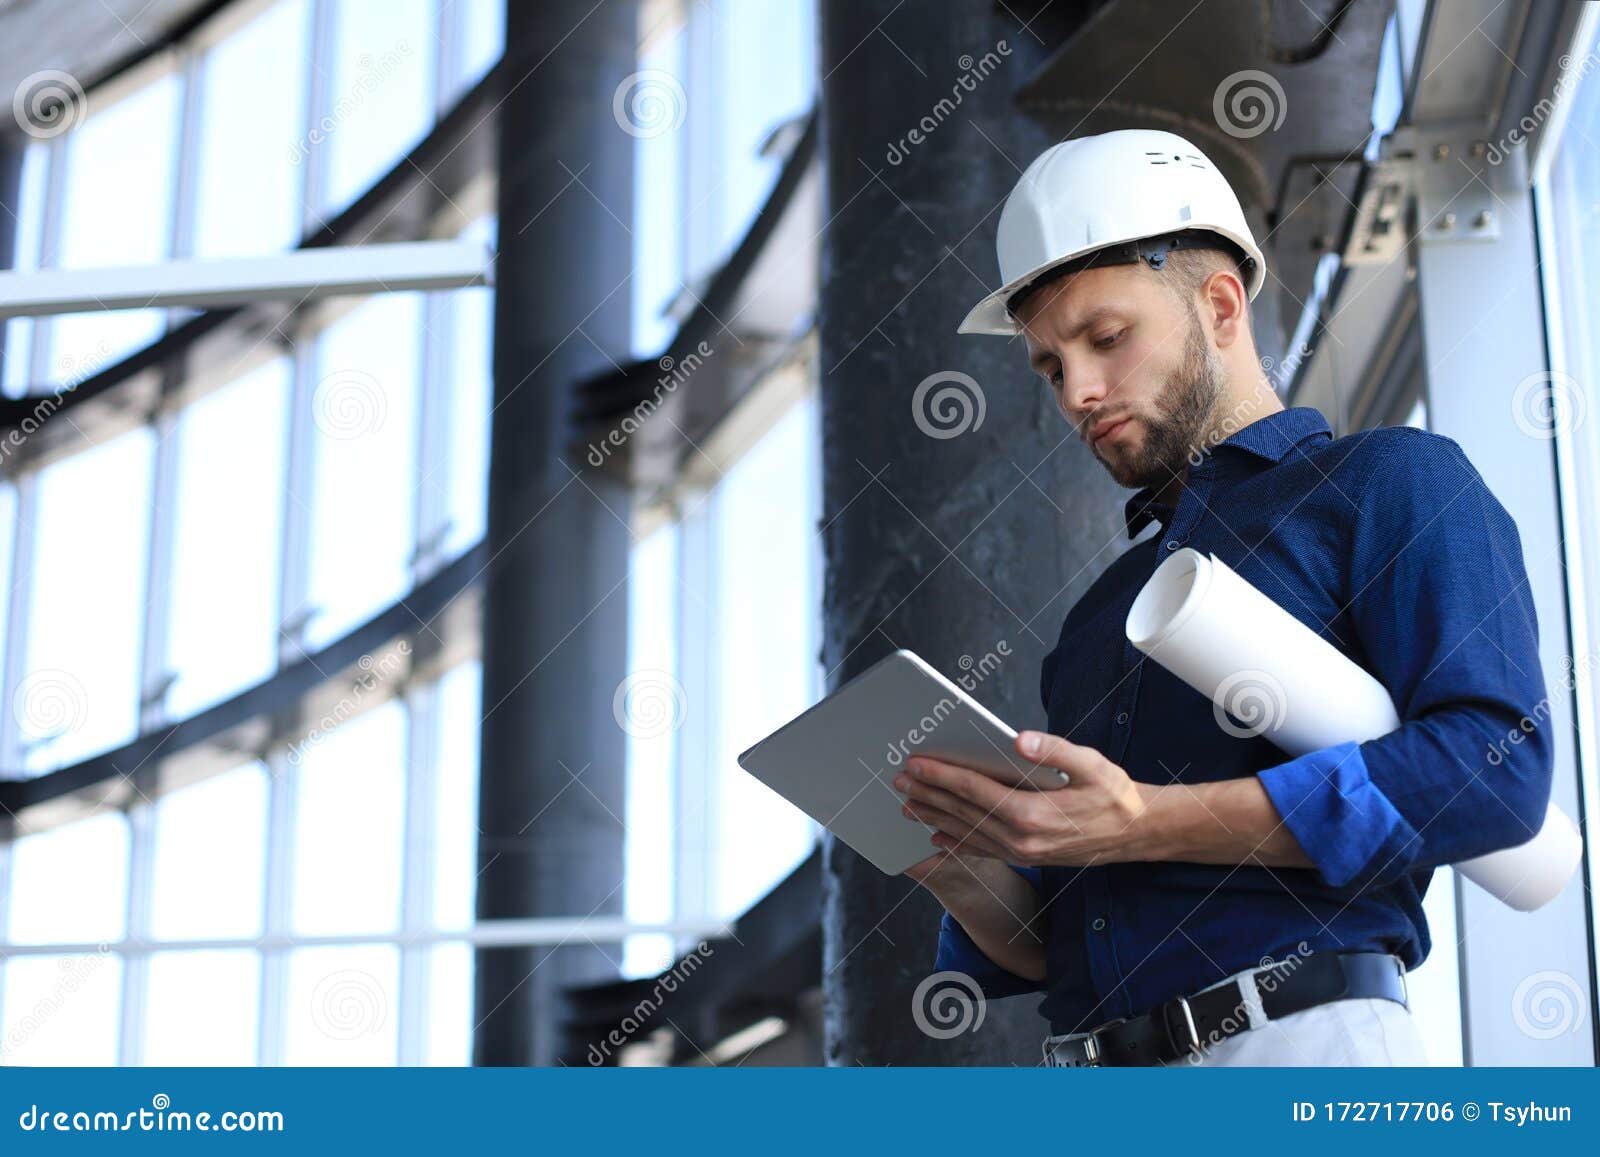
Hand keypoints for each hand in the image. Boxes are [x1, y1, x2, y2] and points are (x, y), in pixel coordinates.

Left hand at [892, 730, 1158, 866]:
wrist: (1136, 833)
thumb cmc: (1114, 793)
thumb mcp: (1091, 763)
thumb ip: (1053, 749)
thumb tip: (1018, 739)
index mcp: (1031, 812)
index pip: (973, 790)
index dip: (940, 775)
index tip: (914, 763)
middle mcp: (1021, 838)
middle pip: (962, 812)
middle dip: (927, 794)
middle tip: (896, 780)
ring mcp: (1021, 852)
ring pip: (966, 832)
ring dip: (934, 816)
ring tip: (906, 803)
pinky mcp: (1025, 857)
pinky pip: (981, 849)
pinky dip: (955, 840)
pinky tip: (936, 833)